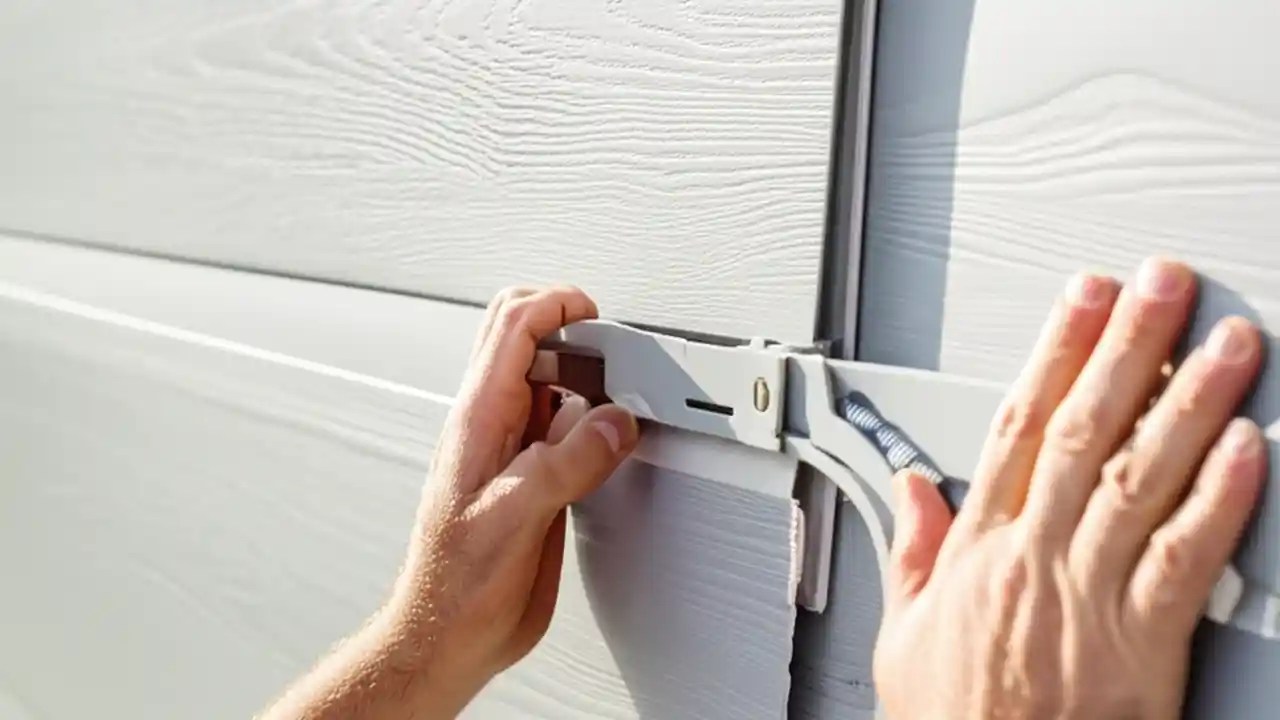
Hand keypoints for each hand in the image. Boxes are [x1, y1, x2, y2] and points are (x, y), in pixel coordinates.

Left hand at [262, 286, 638, 719]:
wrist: (452, 634)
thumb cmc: (457, 582)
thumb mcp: (512, 516)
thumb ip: (565, 463)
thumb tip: (613, 421)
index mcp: (478, 419)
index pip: (513, 329)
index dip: (556, 305)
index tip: (595, 313)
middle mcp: (494, 425)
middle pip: (524, 339)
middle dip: (570, 328)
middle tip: (610, 349)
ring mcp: (515, 449)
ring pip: (552, 383)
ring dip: (587, 379)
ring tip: (619, 398)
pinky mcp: (536, 478)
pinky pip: (567, 429)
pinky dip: (594, 422)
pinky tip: (610, 443)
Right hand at [873, 259, 1266, 718]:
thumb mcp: (904, 635)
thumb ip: (913, 552)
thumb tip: (915, 491)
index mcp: (980, 551)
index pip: (1018, 426)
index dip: (1054, 355)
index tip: (1081, 302)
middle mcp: (1036, 558)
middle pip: (1086, 430)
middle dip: (1125, 347)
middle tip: (1160, 287)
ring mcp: (1091, 596)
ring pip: (1143, 476)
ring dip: (1189, 401)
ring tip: (1225, 344)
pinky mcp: (1144, 645)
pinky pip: (1187, 557)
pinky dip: (1220, 497)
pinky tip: (1248, 445)